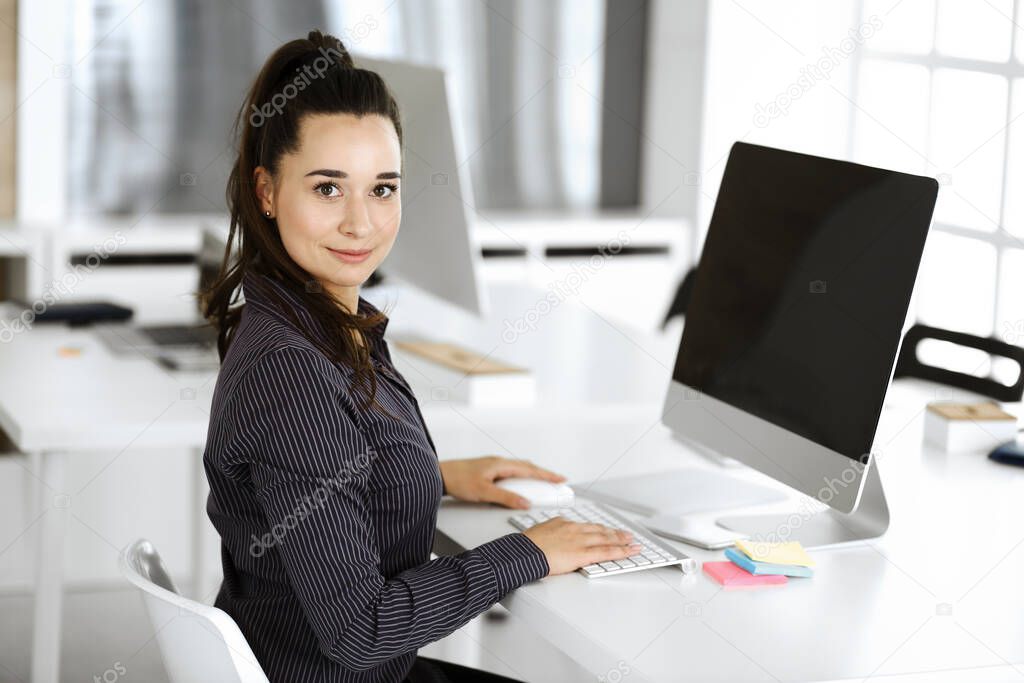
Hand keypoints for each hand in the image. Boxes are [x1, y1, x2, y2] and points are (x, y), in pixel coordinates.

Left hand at [439, 456, 564, 508]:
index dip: (547, 475)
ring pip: (519, 468)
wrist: (440, 475)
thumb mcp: (484, 492)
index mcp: (501, 464)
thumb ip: (506, 498)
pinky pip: (511, 472)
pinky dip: (522, 477)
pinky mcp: (488, 471)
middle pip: (528, 467)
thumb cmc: (458, 480)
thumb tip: (525, 503)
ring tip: (544, 483)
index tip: (561, 479)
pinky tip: (520, 485)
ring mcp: (493, 465)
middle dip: (544, 474)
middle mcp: (499, 463)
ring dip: (533, 475)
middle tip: (558, 482)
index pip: (530, 469)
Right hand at [522, 518, 641, 575]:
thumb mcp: (539, 532)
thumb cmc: (525, 546)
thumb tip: (553, 534)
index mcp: (563, 523)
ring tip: (632, 542)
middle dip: (615, 533)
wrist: (522, 552)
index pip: (586, 526)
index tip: (607, 530)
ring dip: (622, 541)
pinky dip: (621, 551)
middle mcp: (574, 529)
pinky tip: (630, 551)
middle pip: (600, 530)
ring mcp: (580, 541)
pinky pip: (607, 552)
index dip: (600, 529)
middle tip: (627, 534)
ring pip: (607, 539)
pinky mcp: (583, 553)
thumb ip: (551, 532)